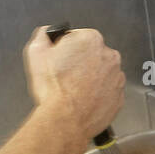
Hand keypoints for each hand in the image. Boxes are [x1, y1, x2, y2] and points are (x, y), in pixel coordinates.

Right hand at [23, 25, 124, 143]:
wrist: (65, 120)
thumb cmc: (53, 89)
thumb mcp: (36, 53)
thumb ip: (43, 35)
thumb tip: (46, 33)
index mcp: (91, 39)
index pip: (77, 37)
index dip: (65, 49)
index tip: (60, 60)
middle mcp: (109, 55)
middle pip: (91, 54)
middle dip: (79, 62)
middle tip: (64, 76)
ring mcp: (117, 77)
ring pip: (101, 73)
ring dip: (90, 78)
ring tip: (73, 91)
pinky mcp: (119, 97)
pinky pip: (107, 91)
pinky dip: (97, 94)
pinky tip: (82, 100)